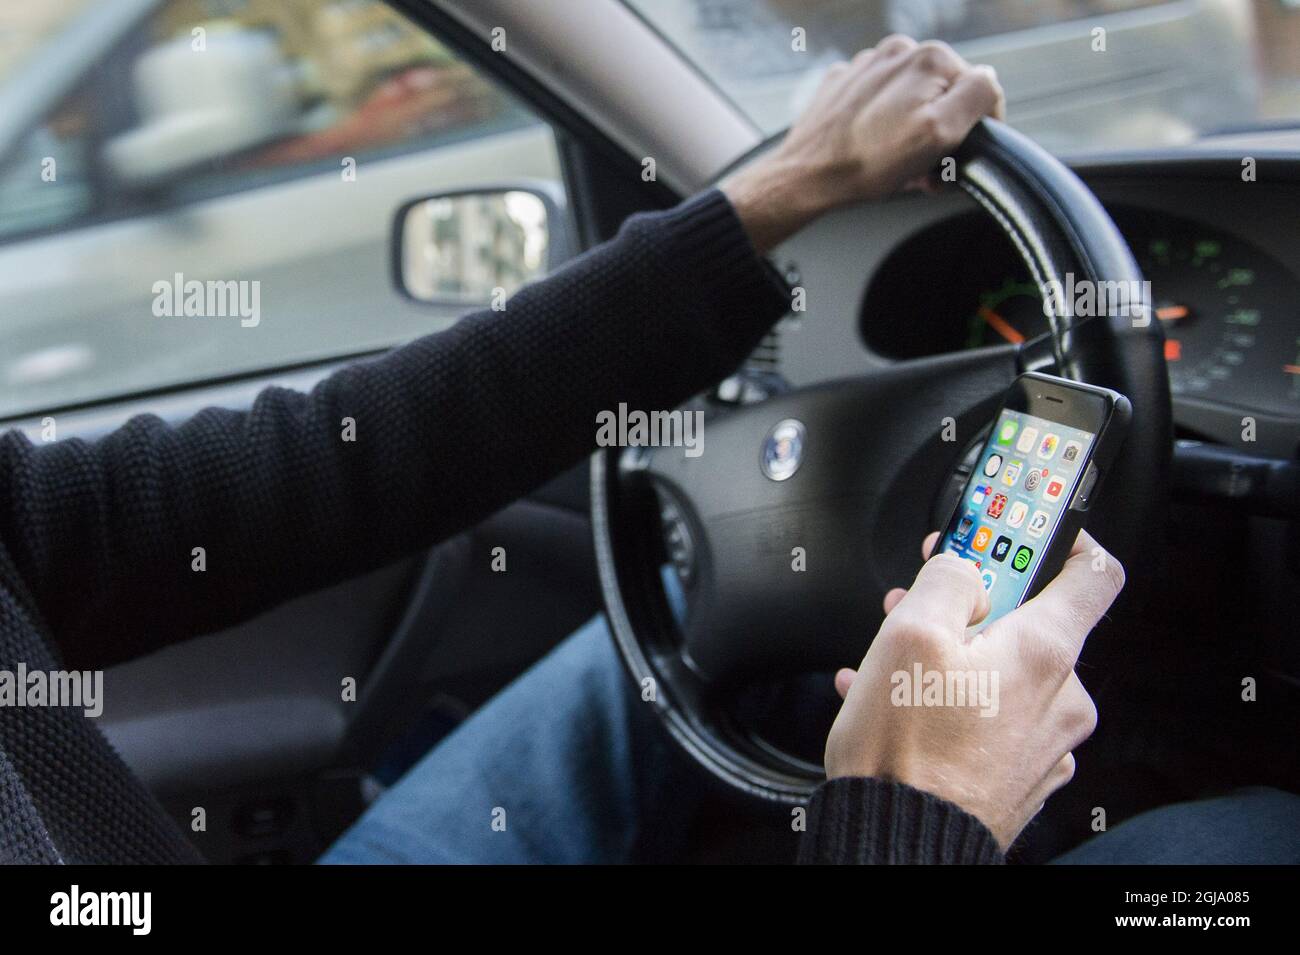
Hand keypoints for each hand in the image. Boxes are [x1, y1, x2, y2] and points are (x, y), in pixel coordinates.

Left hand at [724, 35, 1004, 251]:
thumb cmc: (867, 163)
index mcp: (930, 58)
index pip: (978, 91)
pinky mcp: (844, 86)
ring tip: (896, 166)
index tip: (955, 160)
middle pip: (942, 96)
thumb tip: (990, 79)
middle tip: (925, 170)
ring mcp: (867, 67)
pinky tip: (873, 153)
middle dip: (940, 134)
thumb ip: (977, 97)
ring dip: (913, 135)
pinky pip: (878, 107)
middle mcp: (898, 52)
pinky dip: (883, 130)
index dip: (974, 131)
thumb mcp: (940, 133)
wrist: (805, 177)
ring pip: (911, 102)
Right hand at [823, 530, 1122, 848]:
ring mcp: (1044, 743)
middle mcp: (1060, 699)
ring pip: (1004, 673)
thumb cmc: (906, 751)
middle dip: (972, 605)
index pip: (1093, 572)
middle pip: (1031, 623)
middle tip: (922, 603)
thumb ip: (948, 579)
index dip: (1061, 539)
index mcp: (1044, 652)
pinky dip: (954, 702)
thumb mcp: (910, 632)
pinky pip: (993, 718)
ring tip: (892, 663)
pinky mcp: (1020, 776)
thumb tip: (962, 565)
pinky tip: (900, 705)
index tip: (1024, 530)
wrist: (900, 840)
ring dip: (954, 655)